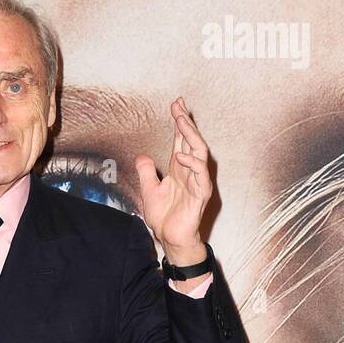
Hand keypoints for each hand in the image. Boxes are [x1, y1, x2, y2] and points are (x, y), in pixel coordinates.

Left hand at [133, 96, 212, 262]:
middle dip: (185, 122)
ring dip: (191, 135)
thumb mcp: (149, 190)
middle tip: (179, 106)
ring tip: (181, 121)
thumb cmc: (164, 217)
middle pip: (191, 140)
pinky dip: (192, 163)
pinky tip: (180, 156)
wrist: (170, 238)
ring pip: (199, 152)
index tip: (175, 104)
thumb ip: (146, 172)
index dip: (179, 122)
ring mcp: (198, 181)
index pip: (181, 140)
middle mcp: (190, 171)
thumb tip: (142, 156)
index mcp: (179, 168)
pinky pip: (201, 174)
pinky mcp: (201, 193)